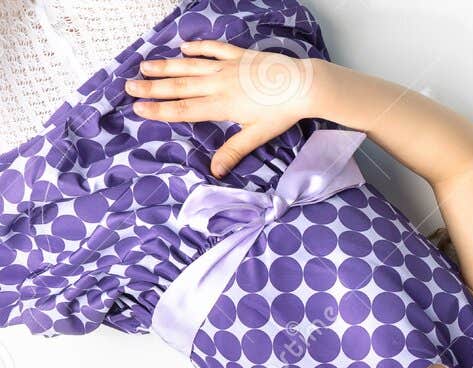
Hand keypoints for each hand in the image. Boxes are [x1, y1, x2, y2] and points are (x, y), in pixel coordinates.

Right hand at [125, 38, 328, 176]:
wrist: (301, 85)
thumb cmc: (281, 114)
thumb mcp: (257, 136)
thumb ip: (233, 151)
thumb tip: (215, 171)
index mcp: (221, 105)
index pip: (184, 109)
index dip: (159, 110)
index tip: (138, 108)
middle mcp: (217, 83)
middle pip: (179, 86)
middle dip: (152, 87)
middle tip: (128, 86)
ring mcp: (226, 66)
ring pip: (190, 65)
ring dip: (166, 66)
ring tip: (145, 66)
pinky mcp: (237, 55)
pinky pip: (212, 49)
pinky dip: (197, 47)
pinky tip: (184, 47)